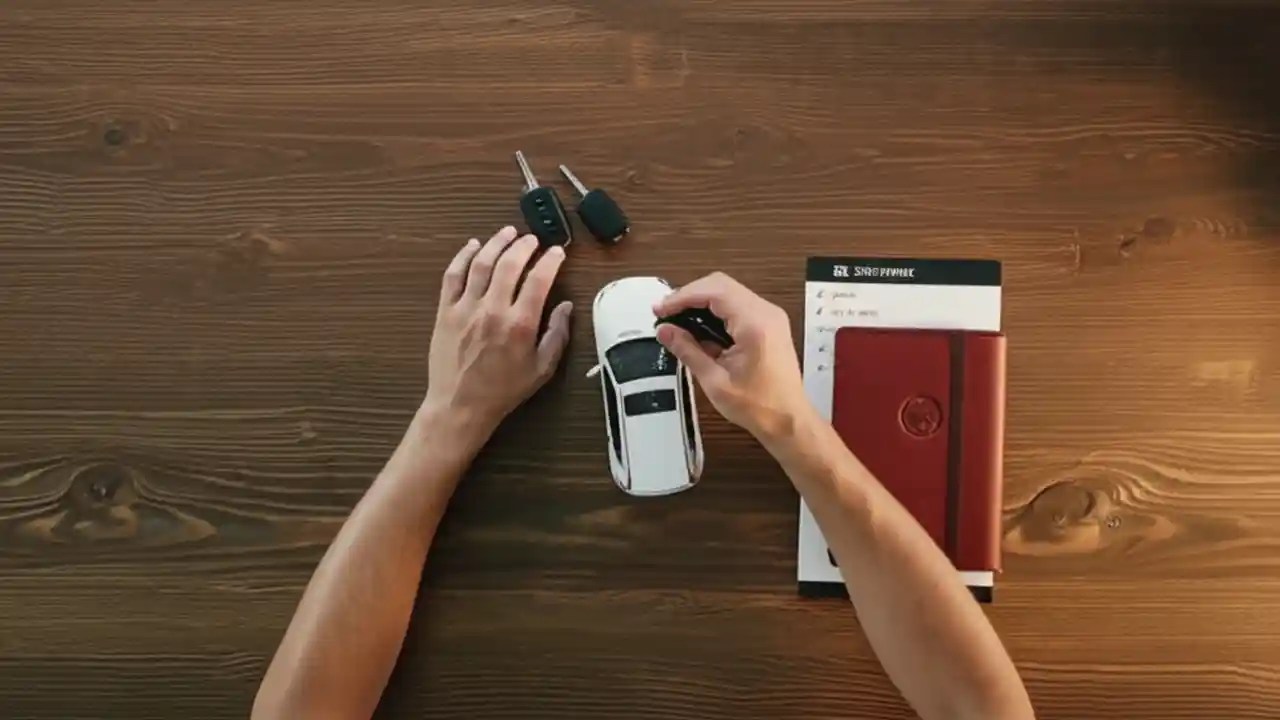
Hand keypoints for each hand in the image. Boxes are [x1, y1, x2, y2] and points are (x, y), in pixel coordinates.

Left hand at [421, 226, 572, 443]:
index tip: (556, 253)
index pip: (539, 280)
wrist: (460, 405)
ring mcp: (466, 308)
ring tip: (507, 233)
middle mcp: (493, 311)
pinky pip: (453, 276)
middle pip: (510, 264)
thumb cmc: (503, 391)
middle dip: (524, 246)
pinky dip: (463, 256)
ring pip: (481, 263)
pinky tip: (472, 246)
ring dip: (496, 243)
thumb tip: (566, 307)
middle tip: (533, 240)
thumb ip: (557, 335)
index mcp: (520, 325)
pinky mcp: (445, 311)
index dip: (550, 261)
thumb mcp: (542, 369)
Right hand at [654, 272, 810, 441]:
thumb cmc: (759, 406)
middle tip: (665, 312)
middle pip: (721, 285)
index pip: (714, 292)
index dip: (682, 296)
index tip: (661, 310)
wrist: (788, 419)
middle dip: (689, 295)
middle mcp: (766, 313)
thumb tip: (665, 331)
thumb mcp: (715, 381)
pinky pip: (738, 304)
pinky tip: (699, 327)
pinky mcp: (769, 323)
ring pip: (729, 291)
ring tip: (677, 319)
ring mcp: (770, 316)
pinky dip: (715, 309)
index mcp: (755, 324)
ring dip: (701, 300)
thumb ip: (688, 351)